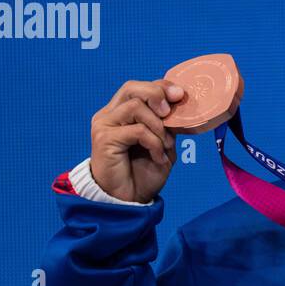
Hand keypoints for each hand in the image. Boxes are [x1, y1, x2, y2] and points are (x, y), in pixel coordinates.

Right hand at [89, 79, 185, 202]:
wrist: (129, 199)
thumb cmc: (143, 172)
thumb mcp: (163, 142)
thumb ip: (168, 123)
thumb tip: (180, 102)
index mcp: (121, 112)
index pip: (139, 87)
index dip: (160, 86)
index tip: (180, 94)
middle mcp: (109, 114)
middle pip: (132, 87)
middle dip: (156, 95)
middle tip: (170, 113)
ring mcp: (104, 125)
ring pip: (136, 107)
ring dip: (158, 127)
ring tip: (165, 146)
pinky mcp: (104, 139)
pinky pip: (137, 130)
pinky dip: (154, 142)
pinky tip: (158, 157)